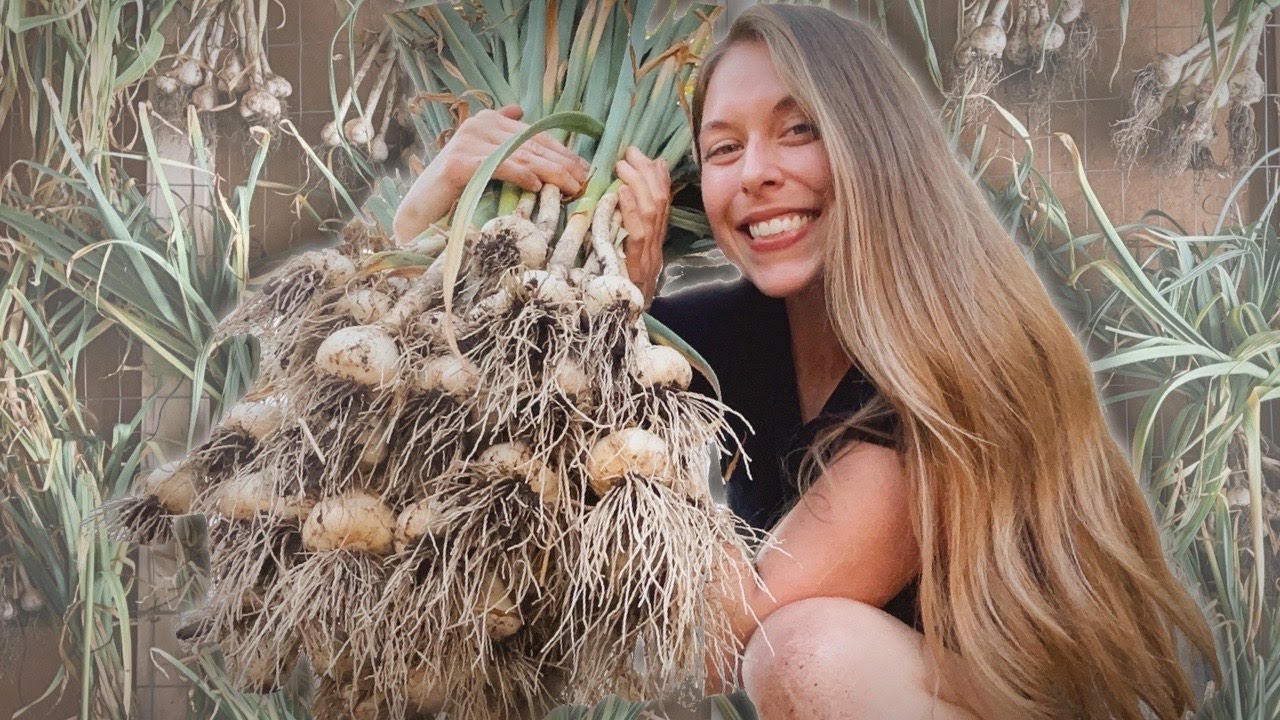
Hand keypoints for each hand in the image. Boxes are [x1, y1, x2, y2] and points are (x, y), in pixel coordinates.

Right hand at [394, 104, 588, 243]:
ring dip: (550, 172)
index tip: (583, 169)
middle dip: (561, 164)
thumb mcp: (481, 157)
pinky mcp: (459, 163)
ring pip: (520, 156)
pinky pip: (500, 167)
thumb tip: (519, 110)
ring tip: (570, 187)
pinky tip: (538, 187)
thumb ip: (501, 136)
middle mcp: (477, 125)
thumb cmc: (456, 189)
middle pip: (530, 145)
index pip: (534, 135)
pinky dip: (521, 176)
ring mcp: (467, 142)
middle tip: (583, 181)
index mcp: (487, 120)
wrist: (421, 209)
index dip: (561, 152)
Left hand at [614, 146, 669, 306]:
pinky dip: (632, 210)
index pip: (664, 201)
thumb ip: (629, 228)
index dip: (658, 176)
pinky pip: (638, 234)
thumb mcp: (625, 256)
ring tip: (623, 164)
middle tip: (630, 152)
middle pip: (661, 201)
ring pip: (653, 212)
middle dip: (647, 172)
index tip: (646, 156)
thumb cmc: (621, 290)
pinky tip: (622, 193)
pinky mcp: (637, 266)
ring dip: (638, 183)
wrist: (626, 324)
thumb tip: (625, 205)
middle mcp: (656, 246)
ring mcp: (649, 255)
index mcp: (655, 242)